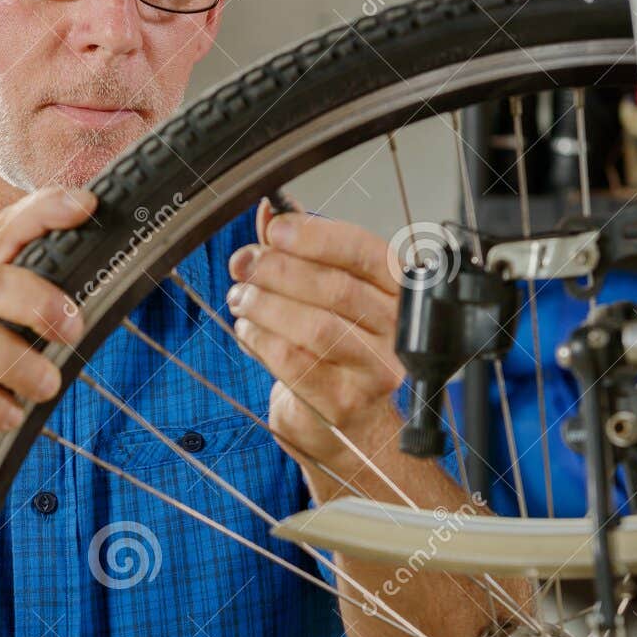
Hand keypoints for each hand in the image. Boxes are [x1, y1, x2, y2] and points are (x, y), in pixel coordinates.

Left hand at [227, 197, 404, 480]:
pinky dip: (261, 340)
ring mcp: (375, 370)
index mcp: (395, 291)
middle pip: (337, 289)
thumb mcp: (320, 294)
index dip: (317, 236)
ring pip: (316, 327)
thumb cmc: (335, 352)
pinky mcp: (344, 402)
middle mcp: (395, 331)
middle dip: (280, 271)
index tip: (276, 229)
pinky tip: (247, 330)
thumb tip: (270, 210)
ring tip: (241, 298)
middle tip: (244, 265)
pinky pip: (294, 363)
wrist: (347, 425)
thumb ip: (298, 250)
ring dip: (266, 306)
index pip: (365, 253)